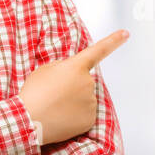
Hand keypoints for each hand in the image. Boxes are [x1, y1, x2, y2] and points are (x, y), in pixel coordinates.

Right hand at [19, 29, 128, 145]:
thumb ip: (63, 67)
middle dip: (73, 85)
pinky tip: (61, 117)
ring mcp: (91, 102)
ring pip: (85, 98)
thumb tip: (74, 72)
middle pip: (84, 81)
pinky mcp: (90, 119)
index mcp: (76, 67)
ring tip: (55, 106)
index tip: (126, 33)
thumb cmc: (34, 93)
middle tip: (54, 93)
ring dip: (73, 101)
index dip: (113, 41)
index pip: (98, 50)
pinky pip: (85, 113)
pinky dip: (75, 116)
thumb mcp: (44, 70)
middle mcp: (88, 83)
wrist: (29, 121)